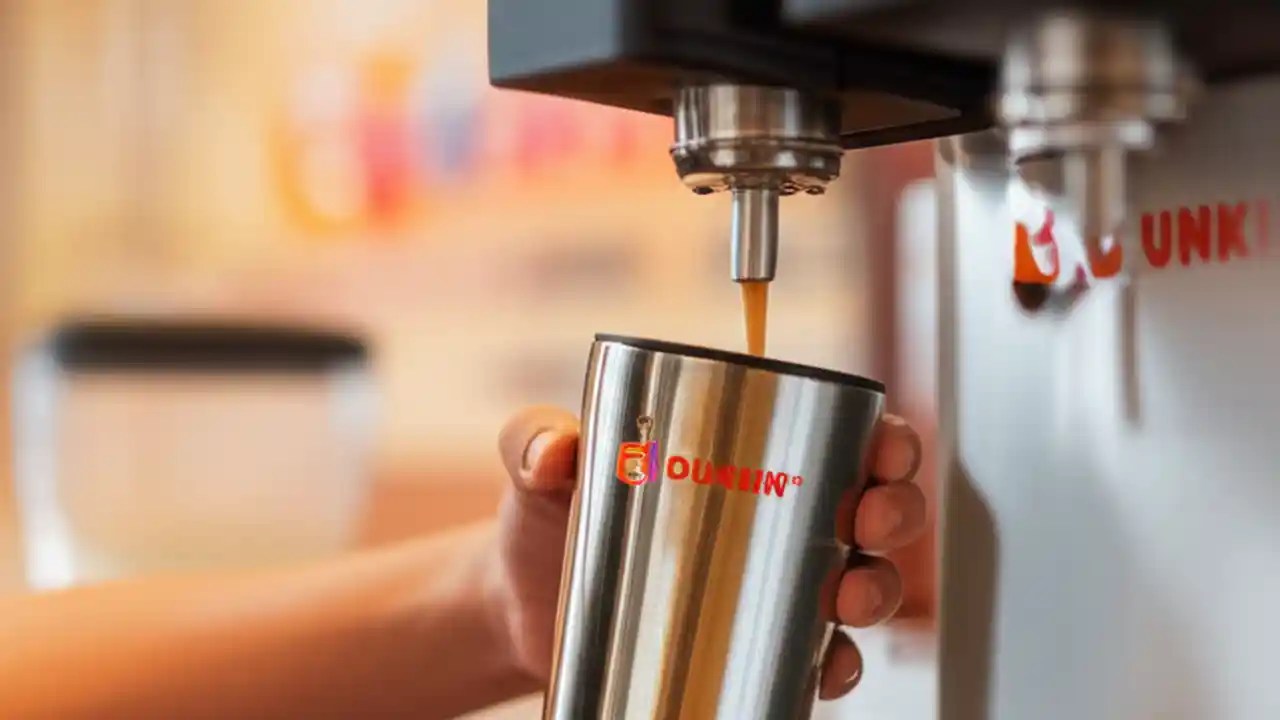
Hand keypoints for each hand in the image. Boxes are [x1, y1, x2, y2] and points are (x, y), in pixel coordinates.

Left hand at [490, 406, 925, 699]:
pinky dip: (835, 665)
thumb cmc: (544, 518)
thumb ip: (535, 441)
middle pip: (869, 508)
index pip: (839, 434)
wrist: (518, 603)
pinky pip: (816, 656)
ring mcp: (768, 583)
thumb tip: (552, 455)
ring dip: (878, 588)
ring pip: (860, 581)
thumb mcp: (540, 468)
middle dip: (895, 513)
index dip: (884, 441)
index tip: (884, 452)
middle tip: (868, 521)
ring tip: (847, 599)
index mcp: (743, 453)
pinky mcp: (749, 642)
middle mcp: (773, 516)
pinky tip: (825, 666)